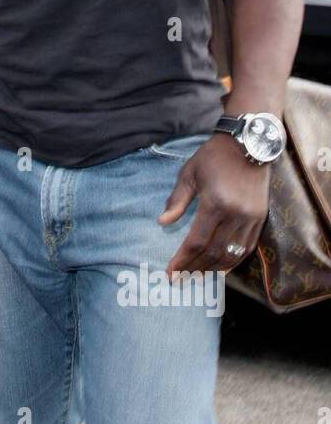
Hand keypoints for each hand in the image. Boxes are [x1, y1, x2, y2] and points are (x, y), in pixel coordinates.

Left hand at [158, 134, 270, 275]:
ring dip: (213, 268)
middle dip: (195, 268)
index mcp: (215, 203)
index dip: (182, 260)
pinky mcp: (261, 217)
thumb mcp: (190, 173)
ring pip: (232, 253)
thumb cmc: (214, 156)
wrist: (249, 143)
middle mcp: (235, 213)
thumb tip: (162, 222)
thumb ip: (177, 199)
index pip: (197, 241)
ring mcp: (251, 217)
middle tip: (180, 280)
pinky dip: (233, 261)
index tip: (171, 273)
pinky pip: (247, 247)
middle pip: (214, 252)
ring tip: (197, 276)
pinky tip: (221, 268)